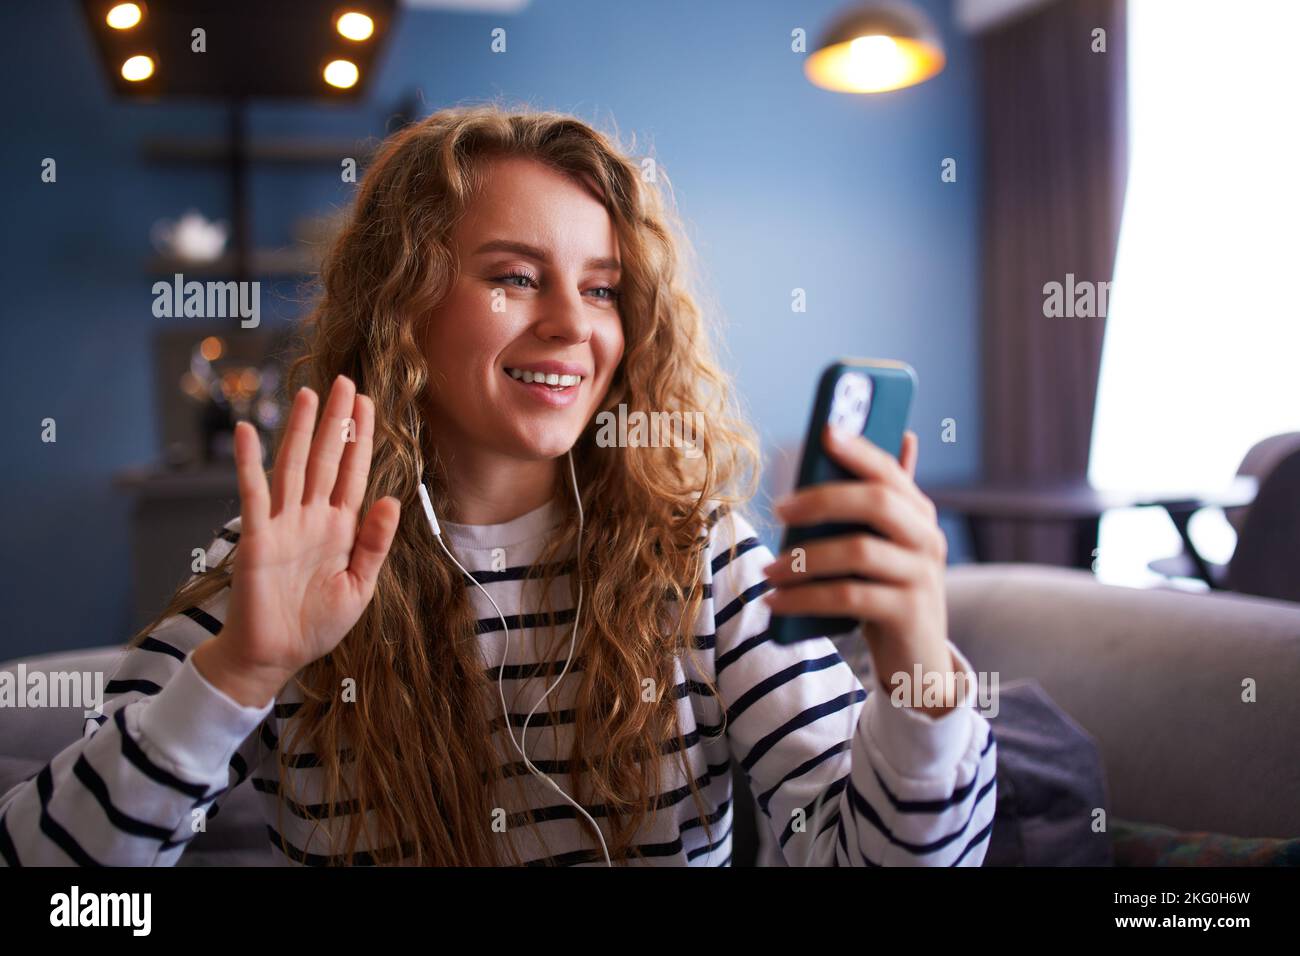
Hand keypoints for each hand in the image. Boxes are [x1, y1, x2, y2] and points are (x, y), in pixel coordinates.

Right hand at [193, 375, 400, 707]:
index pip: (353, 474)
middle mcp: (311, 518)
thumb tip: (392, 500)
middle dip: (336, 422)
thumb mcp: (360, 586)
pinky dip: (250, 464)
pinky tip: (250, 433)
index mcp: (340, 528)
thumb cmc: (316, 625)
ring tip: (308, 394)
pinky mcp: (257, 538)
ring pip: (293, 467)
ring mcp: (283, 525)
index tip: (369, 405)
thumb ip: (375, 543)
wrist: (275, 657)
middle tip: (344, 381)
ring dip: (300, 431)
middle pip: (325, 459)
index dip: (361, 440)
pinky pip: (253, 495)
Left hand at [761, 426, 958, 718]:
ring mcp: (922, 576)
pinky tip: (777, 602)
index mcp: (919, 512)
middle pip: (877, 502)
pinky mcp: (907, 613)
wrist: (917, 660)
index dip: (860, 449)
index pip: (890, 471)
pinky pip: (850, 597)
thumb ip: (877, 503)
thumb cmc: (888, 590)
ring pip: (858, 551)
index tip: (825, 430)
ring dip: (803, 558)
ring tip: (769, 571)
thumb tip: (898, 438)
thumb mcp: (883, 545)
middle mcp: (928, 538)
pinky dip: (806, 598)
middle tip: (778, 508)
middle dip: (822, 498)